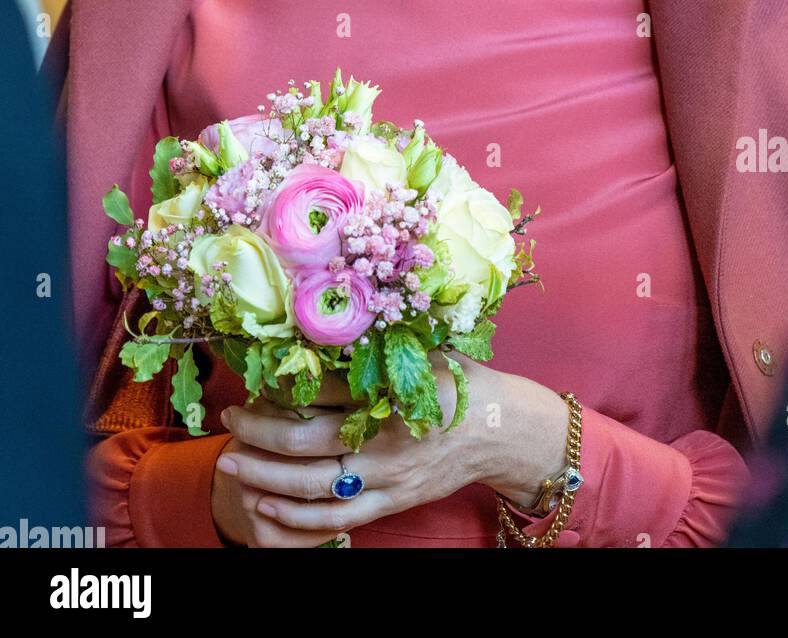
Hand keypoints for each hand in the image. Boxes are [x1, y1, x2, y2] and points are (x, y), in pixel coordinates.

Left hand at [210, 354, 569, 546]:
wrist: (499, 429)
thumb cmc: (458, 379)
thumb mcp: (422, 348)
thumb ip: (376, 343)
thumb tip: (319, 328)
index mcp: (392, 389)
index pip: (324, 387)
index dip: (283, 382)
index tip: (253, 373)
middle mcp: (386, 436)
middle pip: (308, 439)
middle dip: (259, 430)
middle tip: (230, 418)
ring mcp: (387, 475)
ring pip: (314, 484)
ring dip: (265, 474)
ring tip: (231, 461)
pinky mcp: (390, 503)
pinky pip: (336, 519)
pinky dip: (296, 518)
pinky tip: (264, 505)